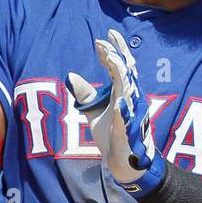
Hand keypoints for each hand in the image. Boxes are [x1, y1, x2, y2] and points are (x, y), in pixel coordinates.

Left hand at [67, 29, 164, 194]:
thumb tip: (70, 76)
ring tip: (110, 59)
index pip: (120, 67)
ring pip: (129, 91)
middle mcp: (130, 100)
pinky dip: (122, 112)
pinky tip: (118, 103)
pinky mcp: (127, 133)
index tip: (101, 40)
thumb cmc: (111, 135)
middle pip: (127, 72)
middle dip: (117, 56)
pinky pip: (126, 121)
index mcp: (123, 93)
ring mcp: (131, 115)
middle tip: (105, 42)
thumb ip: (85, 94)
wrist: (123, 162)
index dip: (112, 52)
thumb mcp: (93, 111)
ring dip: (120, 75)